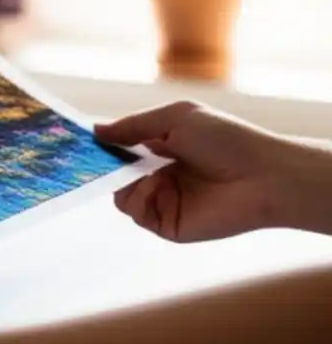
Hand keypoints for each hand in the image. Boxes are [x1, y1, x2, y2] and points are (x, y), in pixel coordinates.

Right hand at [95, 101, 331, 240]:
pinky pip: (136, 214)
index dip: (102, 146)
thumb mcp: (176, 118)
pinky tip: (156, 186)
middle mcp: (162, 176)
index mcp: (164, 149)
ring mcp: (165, 201)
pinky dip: (138, 199)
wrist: (263, 177)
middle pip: (116, 175)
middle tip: (86, 162)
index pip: (123, 149)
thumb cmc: (227, 140)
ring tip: (148, 174)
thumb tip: (95, 130)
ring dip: (126, 183)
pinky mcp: (169, 225)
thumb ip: (134, 125)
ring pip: (121, 196)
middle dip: (101, 167)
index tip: (79, 142)